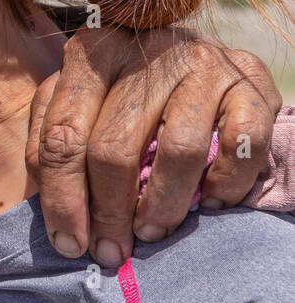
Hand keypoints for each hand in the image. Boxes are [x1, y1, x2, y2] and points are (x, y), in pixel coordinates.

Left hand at [27, 25, 279, 267]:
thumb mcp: (83, 99)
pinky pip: (242, 142)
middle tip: (110, 250)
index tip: (69, 242)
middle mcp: (141, 53)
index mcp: (89, 55)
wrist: (199, 52)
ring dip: (163, 204)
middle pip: (113, 147)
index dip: (62, 197)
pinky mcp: (248, 78)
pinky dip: (226, 181)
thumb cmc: (128, 87)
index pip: (62, 135)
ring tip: (152, 231)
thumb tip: (53, 211)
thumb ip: (57, 137)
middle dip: (108, 211)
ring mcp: (199, 63)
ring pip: (178, 150)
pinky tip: (213, 202)